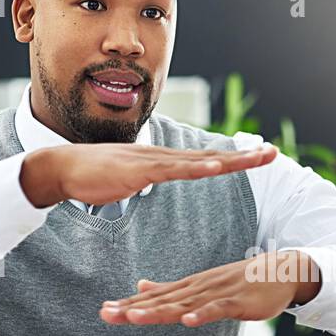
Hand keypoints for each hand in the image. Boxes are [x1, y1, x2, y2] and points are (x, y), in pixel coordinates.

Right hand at [19, 141, 276, 208]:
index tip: (259, 157)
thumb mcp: (127, 182)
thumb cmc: (91, 177)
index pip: (205, 160)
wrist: (61, 169)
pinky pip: (174, 171)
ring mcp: (152, 162)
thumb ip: (144, 181)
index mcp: (163, 162)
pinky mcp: (139, 171)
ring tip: (256, 158)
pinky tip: (216, 167)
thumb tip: (151, 182)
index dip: (234, 159)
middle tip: (275, 153)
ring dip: (230, 160)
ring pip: (199, 162)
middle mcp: (163, 157)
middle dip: (244, 156)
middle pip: (211, 157)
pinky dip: (197, 169)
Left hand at [100, 251, 321, 326]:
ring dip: (159, 311)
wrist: (281, 271)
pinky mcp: (237, 302)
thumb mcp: (203, 283)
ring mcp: (217, 293)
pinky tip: (187, 321)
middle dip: (133, 308)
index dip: (129, 303)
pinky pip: (217, 309)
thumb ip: (171, 289)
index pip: (154, 297)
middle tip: (106, 313)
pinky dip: (202, 314)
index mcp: (189, 286)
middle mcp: (198, 287)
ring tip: (134, 317)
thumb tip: (140, 286)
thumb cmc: (242, 281)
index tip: (103, 310)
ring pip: (183, 304)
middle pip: (161, 301)